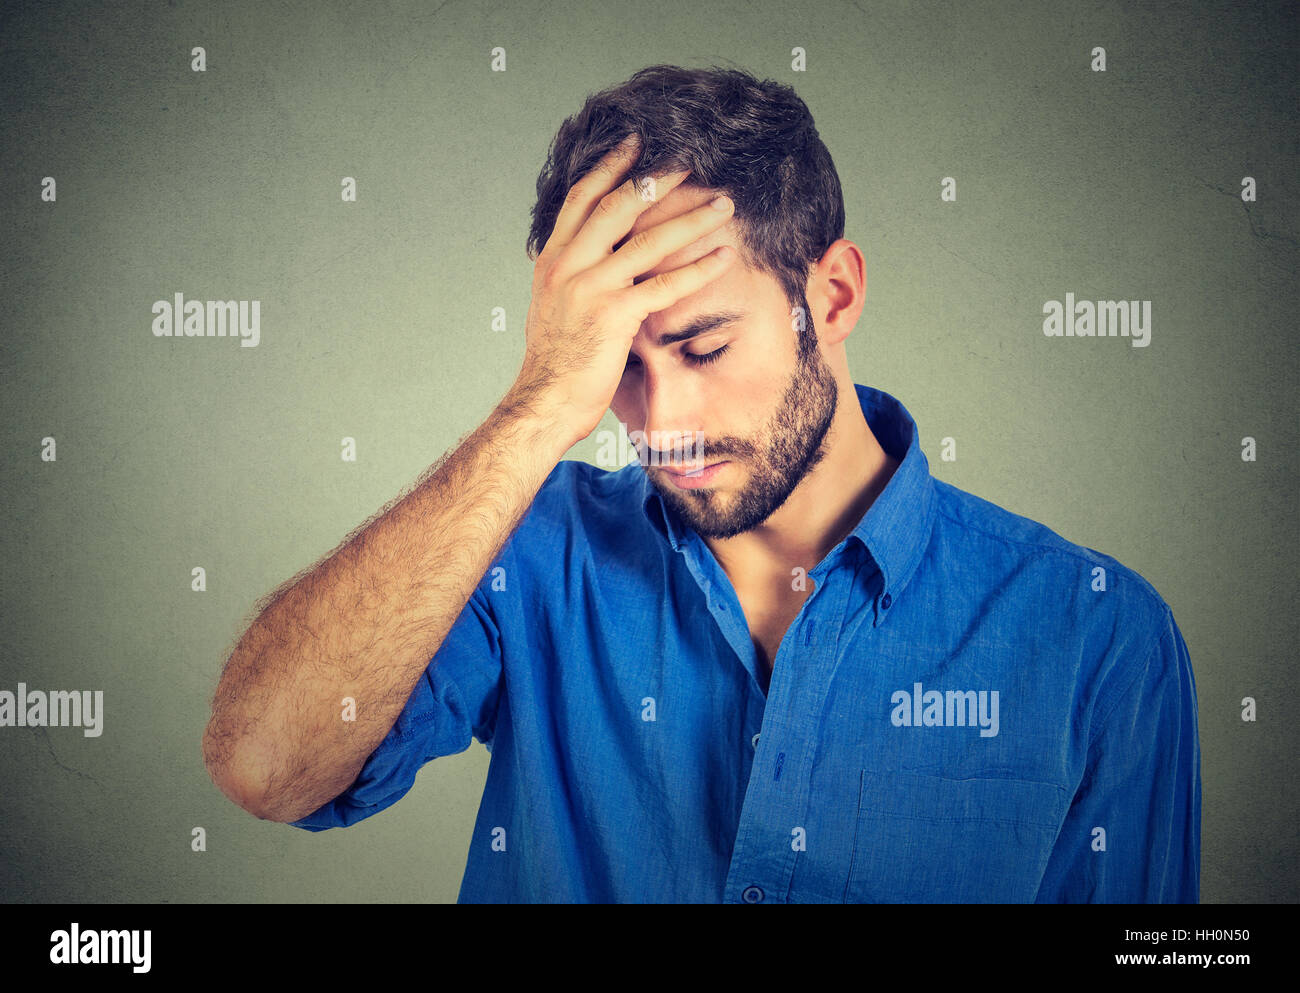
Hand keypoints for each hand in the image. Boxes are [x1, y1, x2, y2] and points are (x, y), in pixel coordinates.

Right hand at [514, 134, 736, 443]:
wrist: (543, 402)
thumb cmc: (552, 364)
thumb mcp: (549, 308)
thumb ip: (568, 277)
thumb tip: (583, 258)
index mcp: (552, 261)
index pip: (580, 200)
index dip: (609, 168)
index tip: (635, 144)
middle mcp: (569, 266)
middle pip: (617, 207)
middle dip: (657, 180)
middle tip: (690, 160)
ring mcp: (591, 288)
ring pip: (647, 241)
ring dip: (690, 219)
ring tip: (723, 204)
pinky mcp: (614, 316)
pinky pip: (664, 285)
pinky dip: (698, 269)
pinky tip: (723, 256)